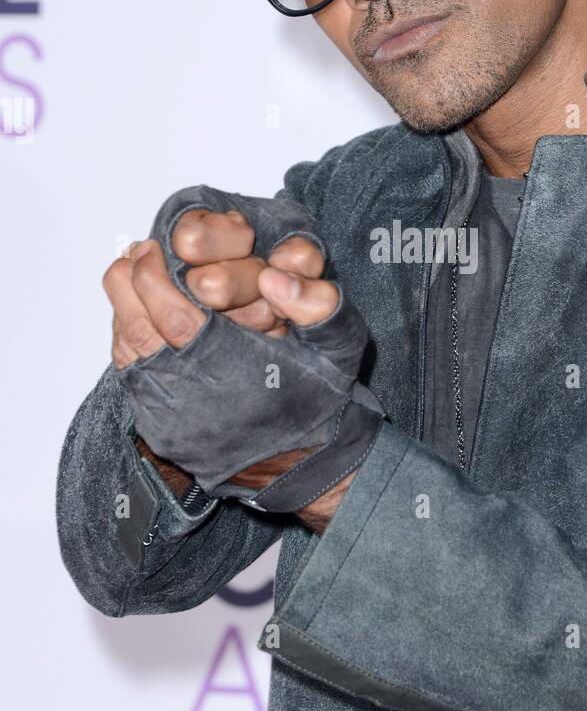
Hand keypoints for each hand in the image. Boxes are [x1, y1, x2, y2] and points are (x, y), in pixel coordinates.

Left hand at [105, 187, 378, 499]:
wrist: (306, 464)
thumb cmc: (319, 400)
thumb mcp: (338, 347)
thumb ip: (315, 303)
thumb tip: (274, 275)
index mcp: (232, 370)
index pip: (173, 315)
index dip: (154, 276)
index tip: (154, 246)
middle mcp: (191, 398)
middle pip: (137, 332)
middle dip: (128, 285)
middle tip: (135, 254)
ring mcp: (169, 419)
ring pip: (127, 354)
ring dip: (124, 311)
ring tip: (131, 277)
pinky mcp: (160, 433)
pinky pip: (131, 378)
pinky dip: (128, 342)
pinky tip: (138, 317)